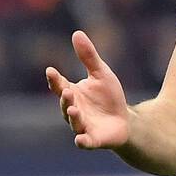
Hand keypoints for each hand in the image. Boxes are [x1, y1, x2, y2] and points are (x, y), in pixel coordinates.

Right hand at [45, 31, 129, 149]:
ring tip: (73, 109)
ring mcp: (82, 126)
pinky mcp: (93, 140)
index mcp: (72, 93)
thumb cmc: (109, 97)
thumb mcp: (101, 74)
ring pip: (73, 122)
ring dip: (72, 116)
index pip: (59, 85)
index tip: (51, 71)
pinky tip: (80, 140)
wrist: (124, 120)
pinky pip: (85, 142)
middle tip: (67, 91)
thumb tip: (77, 33)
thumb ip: (88, 57)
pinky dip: (82, 141)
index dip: (54, 80)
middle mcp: (73, 110)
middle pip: (64, 104)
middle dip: (65, 98)